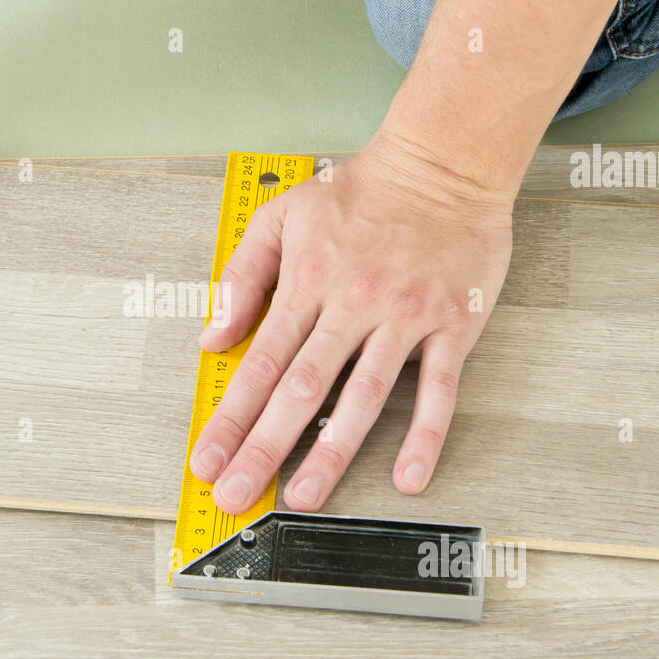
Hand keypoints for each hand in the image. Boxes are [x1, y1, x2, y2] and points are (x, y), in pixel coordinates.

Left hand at [189, 140, 513, 512]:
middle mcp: (352, 304)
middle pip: (300, 390)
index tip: (208, 458)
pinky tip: (407, 476)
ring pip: (362, 397)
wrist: (443, 161)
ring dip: (330, 453)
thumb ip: (242, 275)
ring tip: (302, 497)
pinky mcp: (451, 326)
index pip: (259, 363)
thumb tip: (213, 336)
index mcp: (307, 281)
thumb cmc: (363, 189)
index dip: (230, 417)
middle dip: (263, 448)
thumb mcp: (283, 215)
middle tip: (237, 494)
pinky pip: (438, 390)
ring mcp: (403, 317)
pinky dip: (424, 436)